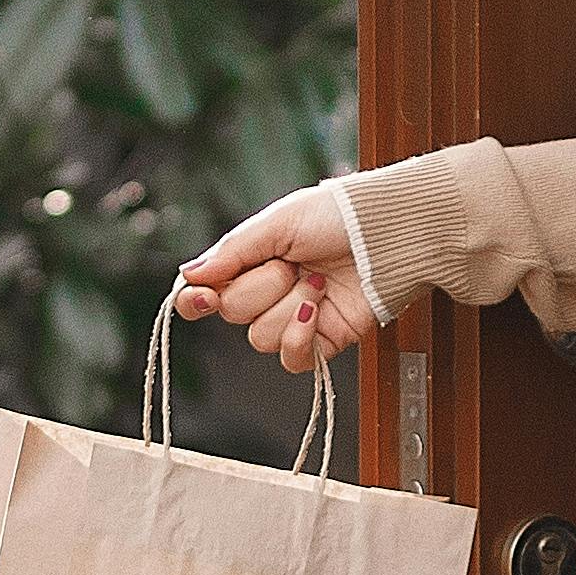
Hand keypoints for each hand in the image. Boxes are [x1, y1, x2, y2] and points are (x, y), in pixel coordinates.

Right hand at [178, 184, 376, 376]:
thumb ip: (232, 252)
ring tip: (319, 281)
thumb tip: (188, 274)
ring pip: (261, 337)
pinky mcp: (323, 342)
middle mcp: (268, 293)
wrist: (387, 233)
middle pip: (233, 314)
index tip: (205, 296)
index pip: (205, 294)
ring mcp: (294, 319)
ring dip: (290, 306)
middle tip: (292, 265)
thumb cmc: (337, 217)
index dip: (197, 301)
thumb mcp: (277, 223)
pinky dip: (301, 336)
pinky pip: (292, 358)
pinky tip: (317, 310)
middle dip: (262, 288)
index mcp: (251, 262)